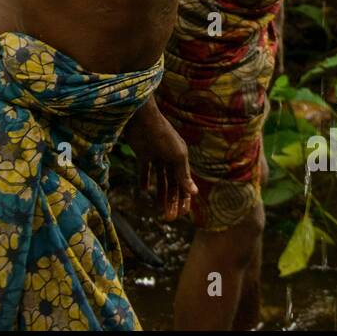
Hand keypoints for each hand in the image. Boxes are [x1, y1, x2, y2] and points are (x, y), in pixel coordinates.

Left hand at [124, 101, 196, 220]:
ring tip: (158, 209)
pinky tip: (143, 190)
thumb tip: (195, 193)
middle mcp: (170, 157)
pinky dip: (144, 179)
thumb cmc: (162, 134)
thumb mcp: (176, 156)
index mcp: (181, 158)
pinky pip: (145, 169)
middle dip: (172, 200)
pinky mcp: (142, 152)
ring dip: (160, 194)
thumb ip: (183, 174)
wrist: (141, 118)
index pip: (184, 182)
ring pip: (160, 179)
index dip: (184, 198)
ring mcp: (156, 155)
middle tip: (169, 217)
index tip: (182, 214)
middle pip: (172, 183)